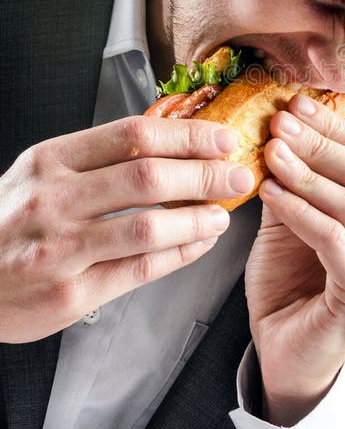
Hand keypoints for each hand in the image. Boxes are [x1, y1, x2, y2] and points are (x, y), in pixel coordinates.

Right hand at [0, 116, 253, 342]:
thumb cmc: (9, 222)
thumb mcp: (40, 174)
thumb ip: (96, 159)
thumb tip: (171, 143)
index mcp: (51, 160)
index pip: (132, 135)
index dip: (186, 135)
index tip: (221, 138)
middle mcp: (55, 200)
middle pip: (147, 176)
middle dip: (204, 173)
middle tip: (237, 174)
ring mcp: (61, 249)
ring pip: (148, 226)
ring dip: (198, 218)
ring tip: (222, 214)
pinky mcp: (70, 293)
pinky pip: (140, 270)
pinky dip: (180, 254)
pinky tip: (199, 244)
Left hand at [245, 94, 344, 425]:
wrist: (286, 355)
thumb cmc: (289, 286)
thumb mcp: (289, 220)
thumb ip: (294, 179)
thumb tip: (282, 126)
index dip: (334, 127)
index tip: (294, 104)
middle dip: (321, 143)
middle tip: (280, 124)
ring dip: (307, 173)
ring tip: (270, 153)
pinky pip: (334, 240)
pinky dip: (301, 211)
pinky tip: (271, 193)